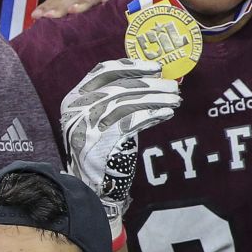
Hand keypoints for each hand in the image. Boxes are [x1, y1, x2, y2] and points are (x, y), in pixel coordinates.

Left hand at [31, 0, 134, 19]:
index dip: (48, 5)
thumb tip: (38, 35)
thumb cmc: (101, 23)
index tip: (35, 16)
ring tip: (74, 10)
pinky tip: (108, 2)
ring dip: (84, 0)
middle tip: (50, 16)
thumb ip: (65, 27)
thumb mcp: (81, 24)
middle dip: (61, 5)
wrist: (135, 12)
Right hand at [60, 58, 180, 234]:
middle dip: (152, 84)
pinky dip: (153, 114)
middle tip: (174, 86)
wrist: (91, 185)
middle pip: (120, 85)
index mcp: (75, 98)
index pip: (103, 71)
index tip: (155, 67)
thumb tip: (154, 81)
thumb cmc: (101, 150)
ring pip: (129, 101)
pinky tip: (167, 113)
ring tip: (176, 100)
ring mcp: (89, 123)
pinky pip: (134, 120)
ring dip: (157, 99)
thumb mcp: (101, 119)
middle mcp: (78, 108)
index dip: (132, 66)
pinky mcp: (103, 139)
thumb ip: (117, 99)